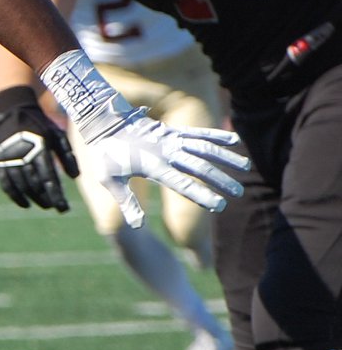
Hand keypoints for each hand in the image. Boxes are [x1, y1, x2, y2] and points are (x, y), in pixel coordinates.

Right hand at [0, 85, 78, 210]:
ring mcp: (10, 161)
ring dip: (34, 199)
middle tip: (56, 207)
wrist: (11, 111)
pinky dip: (15, 196)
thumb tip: (75, 177)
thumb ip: (67, 155)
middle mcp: (24, 156)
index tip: (63, 208)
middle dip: (47, 198)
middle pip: (36, 185)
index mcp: (40, 149)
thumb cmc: (39, 124)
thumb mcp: (57, 135)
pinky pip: (7, 185)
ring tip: (44, 205)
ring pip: (22, 187)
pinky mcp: (0, 163)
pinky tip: (25, 204)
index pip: (49, 178)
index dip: (56, 195)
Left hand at [84, 112, 247, 226]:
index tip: (218, 205)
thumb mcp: (109, 181)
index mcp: (153, 166)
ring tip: (245, 167)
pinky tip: (235, 141)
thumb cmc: (106, 155)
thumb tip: (137, 226)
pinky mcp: (173, 131)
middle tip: (237, 193)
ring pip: (204, 148)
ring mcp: (171, 139)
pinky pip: (198, 133)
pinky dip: (216, 136)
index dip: (201, 195)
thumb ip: (126, 202)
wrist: (105, 123)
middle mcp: (166, 152)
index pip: (182, 184)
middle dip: (220, 180)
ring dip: (226, 157)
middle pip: (199, 167)